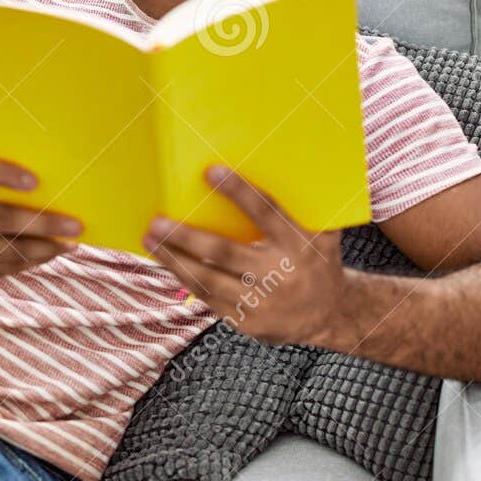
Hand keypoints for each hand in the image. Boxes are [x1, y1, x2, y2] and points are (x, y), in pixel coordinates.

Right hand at [0, 151, 83, 284]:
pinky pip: (7, 267)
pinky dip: (34, 260)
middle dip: (44, 223)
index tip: (36, 181)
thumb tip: (55, 181)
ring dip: (46, 247)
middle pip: (3, 219)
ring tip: (71, 243)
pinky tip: (52, 252)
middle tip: (76, 225)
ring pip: (10, 249)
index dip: (5, 174)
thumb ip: (1, 176)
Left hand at [141, 165, 344, 345]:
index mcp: (300, 243)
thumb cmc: (317, 260)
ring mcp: (262, 301)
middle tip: (158, 221)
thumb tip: (287, 158)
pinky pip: (209, 299)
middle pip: (225, 253)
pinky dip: (186, 279)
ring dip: (175, 260)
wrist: (330, 314)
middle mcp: (280, 273)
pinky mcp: (247, 322)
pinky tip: (168, 263)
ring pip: (209, 280)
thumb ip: (304, 204)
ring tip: (150, 240)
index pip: (266, 212)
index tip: (210, 172)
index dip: (239, 192)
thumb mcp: (323, 232)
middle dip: (187, 237)